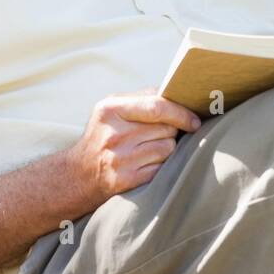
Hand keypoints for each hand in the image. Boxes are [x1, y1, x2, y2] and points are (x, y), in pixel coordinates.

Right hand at [71, 85, 201, 202]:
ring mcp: (119, 159)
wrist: (78, 174)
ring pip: (167, 149)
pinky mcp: (124, 180)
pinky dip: (160, 165)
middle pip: (166, 129)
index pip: (157, 107)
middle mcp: (114, 134)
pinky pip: (161, 168)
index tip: (194, 120)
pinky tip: (146, 163)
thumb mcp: (112, 109)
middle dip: (171, 130)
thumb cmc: (103, 135)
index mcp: (111, 109)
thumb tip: (178, 93)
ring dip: (166, 148)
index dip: (181, 113)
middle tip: (159, 134)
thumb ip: (142, 98)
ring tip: (149, 149)